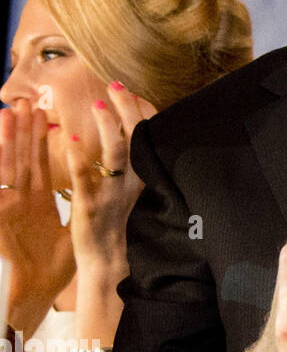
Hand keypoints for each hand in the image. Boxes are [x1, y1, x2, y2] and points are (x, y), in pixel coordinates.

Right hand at [0, 99, 74, 332]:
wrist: (26, 300)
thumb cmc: (47, 270)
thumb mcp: (66, 234)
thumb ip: (78, 209)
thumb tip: (97, 194)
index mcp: (35, 203)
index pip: (37, 164)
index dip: (38, 140)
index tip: (42, 114)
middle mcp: (21, 203)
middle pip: (22, 159)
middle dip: (23, 131)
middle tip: (23, 102)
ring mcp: (8, 211)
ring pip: (8, 169)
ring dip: (8, 142)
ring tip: (9, 114)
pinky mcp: (1, 221)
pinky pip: (1, 192)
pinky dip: (0, 170)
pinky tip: (2, 152)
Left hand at [64, 81, 155, 278]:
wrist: (110, 266)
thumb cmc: (122, 231)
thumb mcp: (135, 197)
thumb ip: (135, 171)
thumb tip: (133, 146)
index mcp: (143, 178)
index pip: (147, 137)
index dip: (141, 111)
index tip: (130, 91)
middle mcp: (133, 182)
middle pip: (136, 137)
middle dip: (127, 108)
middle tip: (116, 85)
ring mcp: (113, 194)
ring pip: (115, 153)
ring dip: (108, 126)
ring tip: (100, 103)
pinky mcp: (90, 206)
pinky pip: (85, 176)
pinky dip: (79, 155)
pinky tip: (72, 137)